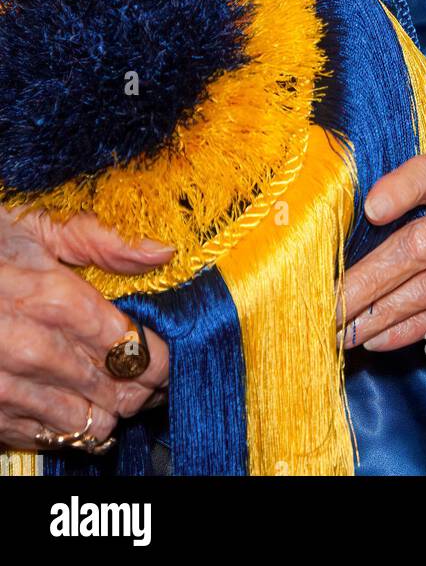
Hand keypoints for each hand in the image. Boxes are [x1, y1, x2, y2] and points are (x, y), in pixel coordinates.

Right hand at [0, 206, 172, 452]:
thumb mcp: (37, 228)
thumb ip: (102, 242)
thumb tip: (162, 252)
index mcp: (49, 298)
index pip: (128, 345)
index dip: (158, 357)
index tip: (168, 353)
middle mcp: (29, 350)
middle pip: (115, 389)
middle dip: (141, 386)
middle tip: (149, 376)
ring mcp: (6, 389)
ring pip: (89, 424)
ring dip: (110, 410)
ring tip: (114, 391)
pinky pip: (51, 439)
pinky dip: (72, 427)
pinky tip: (75, 403)